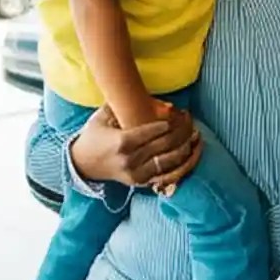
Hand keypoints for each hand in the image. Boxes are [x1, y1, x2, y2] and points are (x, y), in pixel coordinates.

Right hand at [69, 103, 200, 187]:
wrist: (83, 164)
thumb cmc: (95, 136)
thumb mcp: (103, 116)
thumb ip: (123, 104)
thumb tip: (146, 96)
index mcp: (122, 142)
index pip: (154, 131)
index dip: (170, 122)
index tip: (180, 113)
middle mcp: (130, 160)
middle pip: (165, 145)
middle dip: (182, 131)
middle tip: (191, 120)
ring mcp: (137, 174)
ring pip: (171, 161)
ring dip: (187, 147)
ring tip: (197, 134)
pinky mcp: (142, 183)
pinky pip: (169, 177)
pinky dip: (184, 166)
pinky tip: (194, 153)